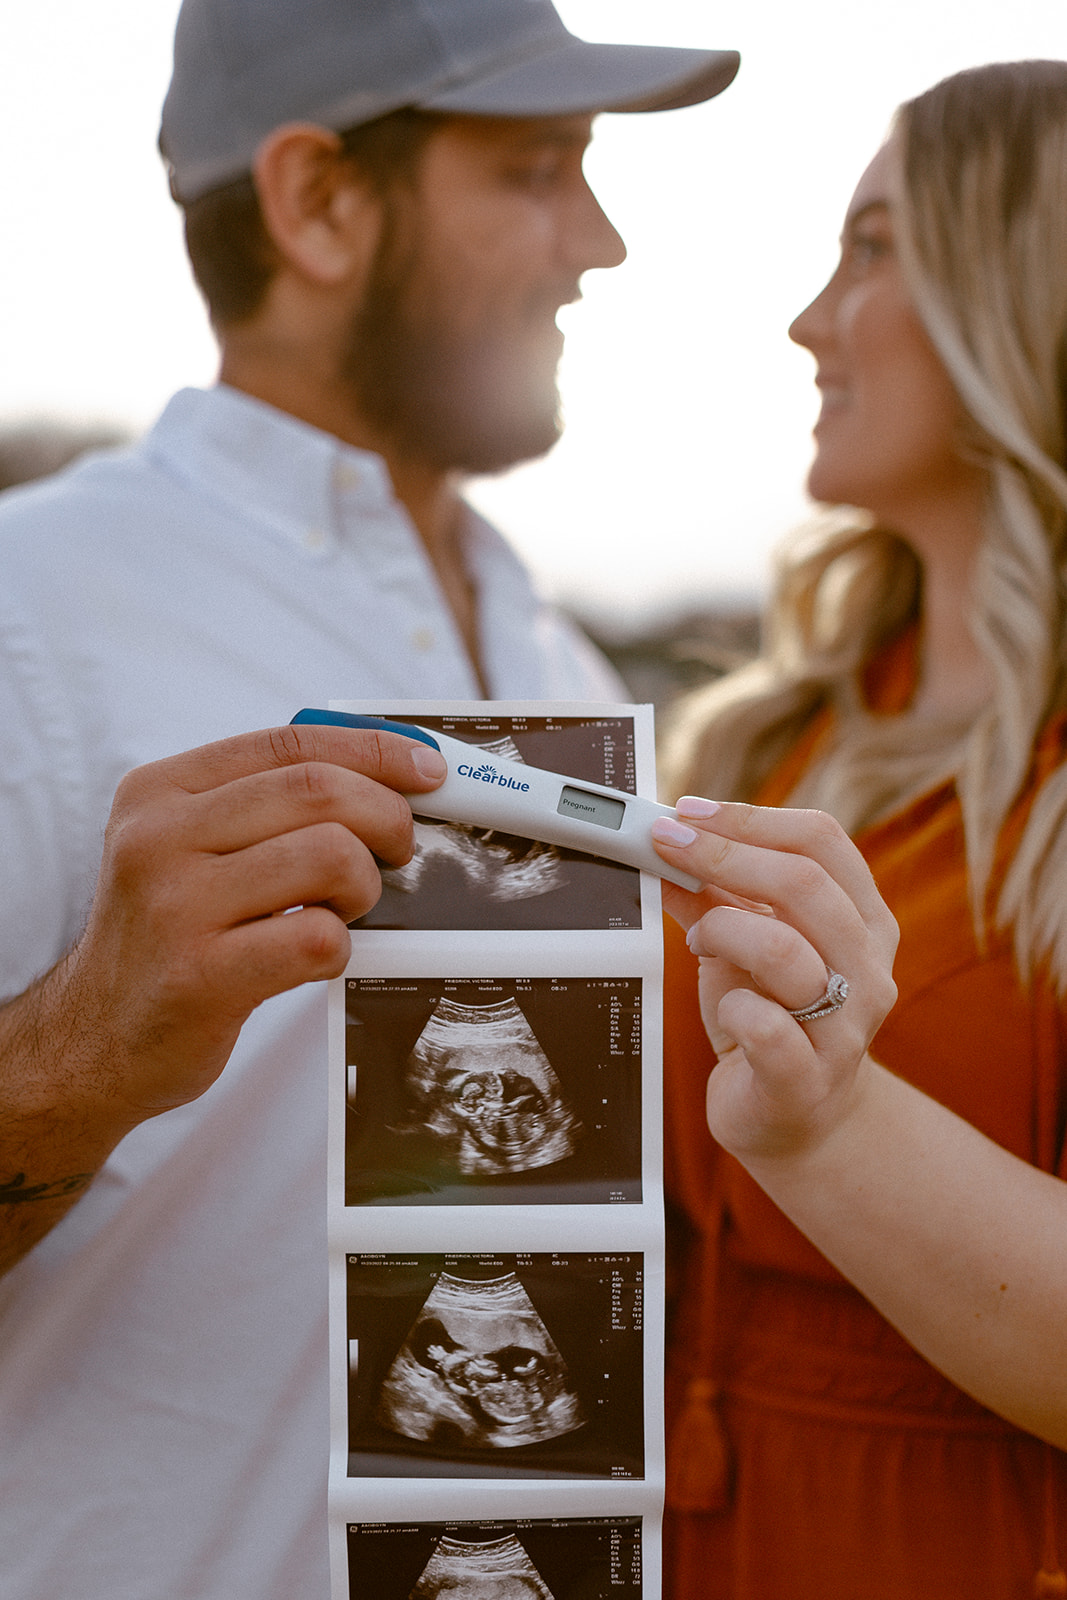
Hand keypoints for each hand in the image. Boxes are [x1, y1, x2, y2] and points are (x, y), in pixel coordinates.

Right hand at [52, 723, 446, 1125]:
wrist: (96, 1039)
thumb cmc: (166, 937)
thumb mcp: (184, 846)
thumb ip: (262, 805)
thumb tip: (385, 775)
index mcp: (159, 791)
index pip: (289, 744)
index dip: (374, 749)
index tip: (426, 768)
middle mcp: (157, 838)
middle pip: (318, 791)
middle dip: (386, 816)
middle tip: (397, 848)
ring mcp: (175, 907)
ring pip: (330, 856)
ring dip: (364, 885)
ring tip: (342, 908)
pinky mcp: (201, 977)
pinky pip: (318, 938)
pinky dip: (339, 946)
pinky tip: (312, 955)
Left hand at [651, 797, 898, 1163]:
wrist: (797, 1120)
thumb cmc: (773, 1020)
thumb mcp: (744, 948)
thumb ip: (713, 896)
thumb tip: (665, 844)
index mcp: (863, 921)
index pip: (822, 841)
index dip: (749, 818)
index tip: (689, 813)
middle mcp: (867, 969)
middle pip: (805, 883)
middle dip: (723, 855)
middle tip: (667, 848)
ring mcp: (844, 1028)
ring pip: (784, 950)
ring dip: (722, 929)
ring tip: (700, 940)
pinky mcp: (805, 1080)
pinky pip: (767, 1027)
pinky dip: (731, 1006)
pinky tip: (725, 1008)